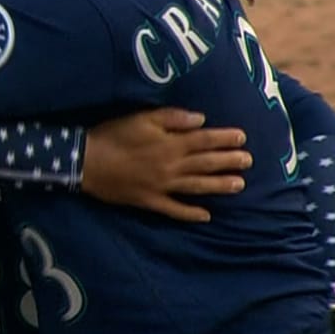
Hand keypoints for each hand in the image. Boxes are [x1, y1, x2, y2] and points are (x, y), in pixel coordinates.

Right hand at [81, 108, 249, 222]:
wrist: (86, 162)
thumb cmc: (113, 135)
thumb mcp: (141, 117)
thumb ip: (172, 118)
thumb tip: (200, 120)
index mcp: (170, 143)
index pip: (204, 140)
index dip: (224, 139)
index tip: (242, 138)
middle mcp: (171, 166)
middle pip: (205, 164)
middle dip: (229, 162)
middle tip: (249, 161)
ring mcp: (162, 187)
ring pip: (197, 187)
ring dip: (219, 186)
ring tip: (239, 185)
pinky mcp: (150, 201)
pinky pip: (175, 210)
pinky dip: (191, 213)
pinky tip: (207, 216)